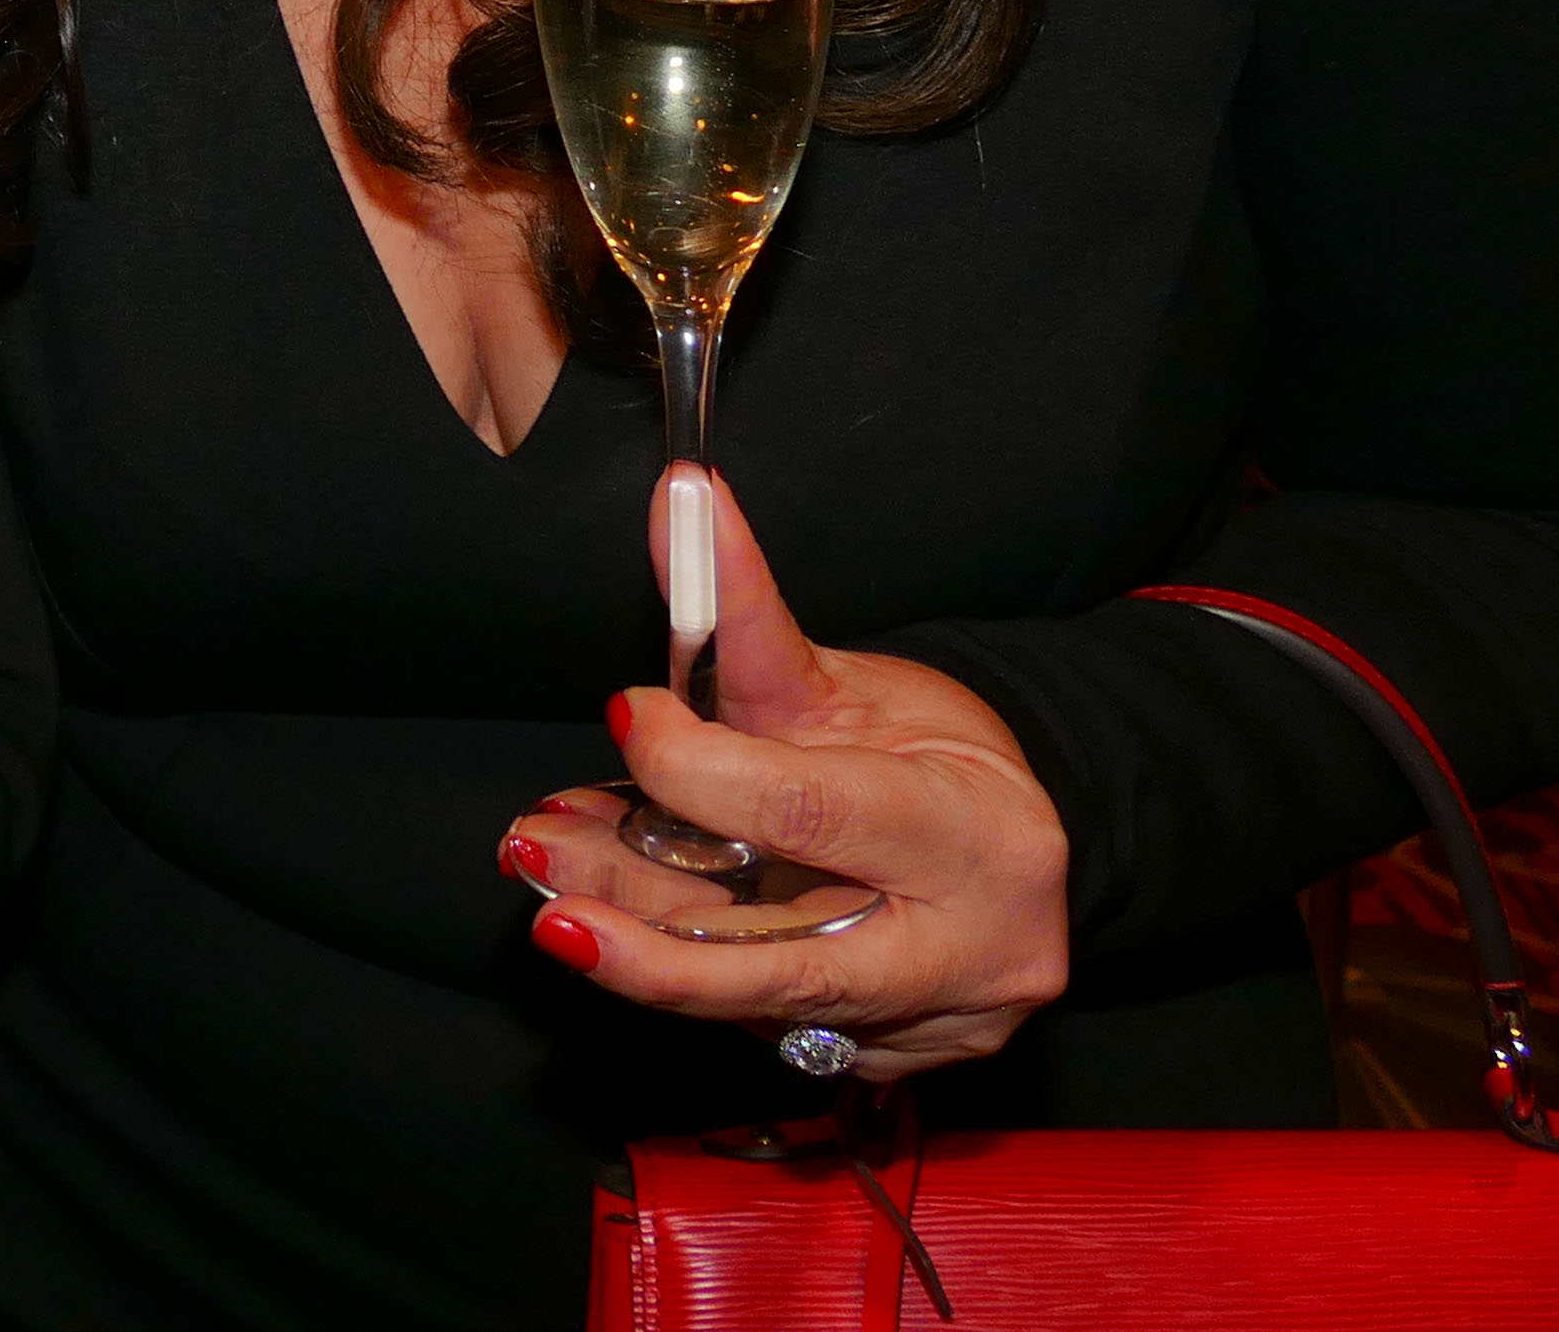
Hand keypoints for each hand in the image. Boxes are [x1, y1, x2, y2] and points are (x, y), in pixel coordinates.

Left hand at [504, 473, 1069, 1081]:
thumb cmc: (938, 755)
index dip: (695, 765)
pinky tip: (612, 902)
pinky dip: (680, 955)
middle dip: (637, 922)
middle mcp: (962, 954)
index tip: (625, 712)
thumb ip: (750, 617)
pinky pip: (756, 1017)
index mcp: (974, 839)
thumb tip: (680, 496)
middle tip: (535, 862)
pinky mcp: (882, 1062)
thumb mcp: (858, 682)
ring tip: (545, 871)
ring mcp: (925, 1026)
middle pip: (774, 962)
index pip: (809, 809)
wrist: (1023, 850)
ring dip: (631, 932)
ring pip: (747, 995)